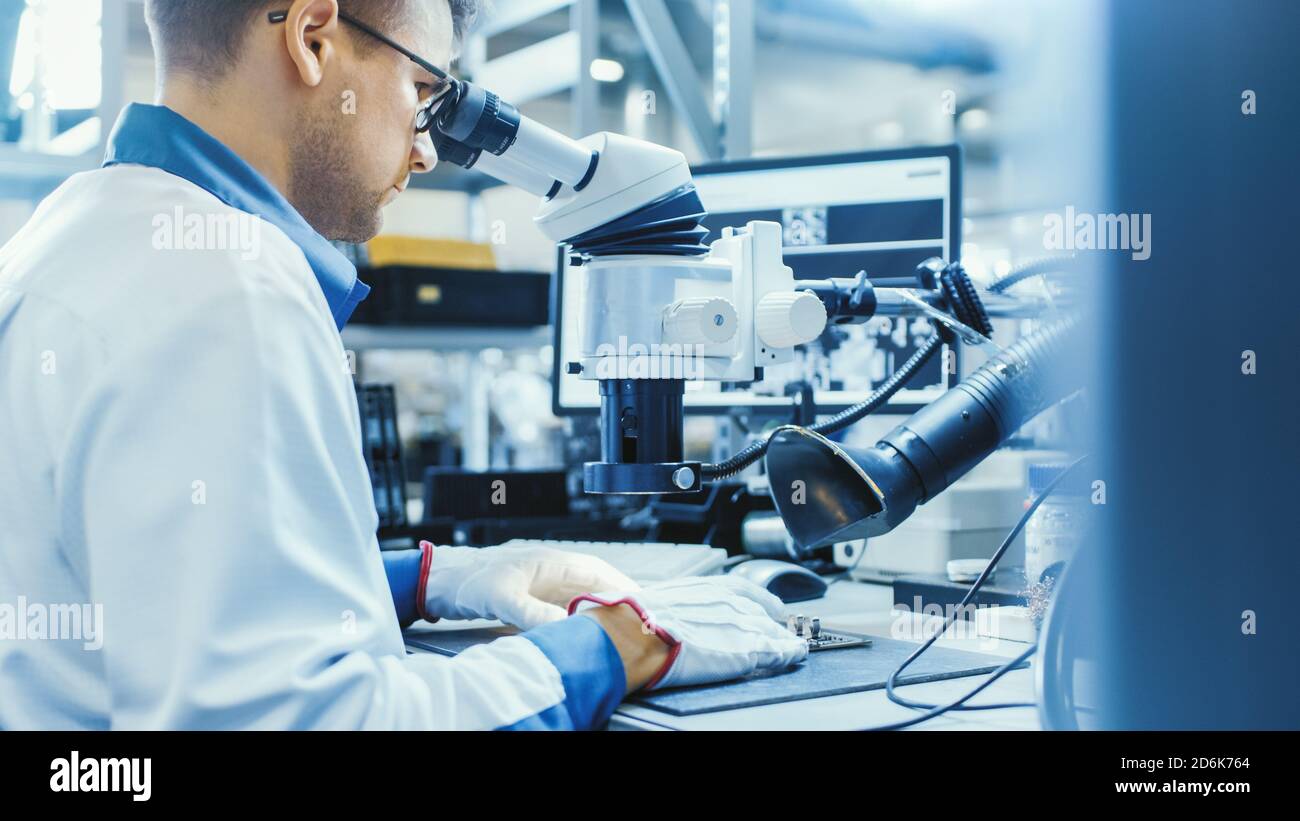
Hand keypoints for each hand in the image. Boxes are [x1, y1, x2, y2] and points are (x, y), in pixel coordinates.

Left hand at [418, 542, 638, 629]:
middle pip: (593, 581)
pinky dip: (582, 613)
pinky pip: (566, 604)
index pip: (594, 571)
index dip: (619, 585)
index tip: (640, 600)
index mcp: (548, 561)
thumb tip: (566, 626)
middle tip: (641, 614)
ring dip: (601, 605)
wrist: (442, 582)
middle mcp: (550, 569)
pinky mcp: (533, 595)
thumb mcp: (501, 599)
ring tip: (622, 622)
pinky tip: (587, 626)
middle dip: (617, 595)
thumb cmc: (469, 582)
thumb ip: (533, 612)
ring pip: (581, 592)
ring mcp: (542, 582)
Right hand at [569, 575, 808, 689]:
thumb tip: (663, 615)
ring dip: (783, 640)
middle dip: (772, 624)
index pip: (744, 591)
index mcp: (708, 587)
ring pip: (771, 633)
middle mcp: (728, 601)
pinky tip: (795, 655)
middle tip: (781, 632)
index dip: (761, 600)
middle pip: (760, 613)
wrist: (633, 634)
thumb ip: (675, 605)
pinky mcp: (745, 650)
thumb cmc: (637, 618)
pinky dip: (788, 654)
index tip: (773, 606)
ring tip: (792, 647)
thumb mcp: (661, 599)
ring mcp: (739, 625)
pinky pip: (776, 652)